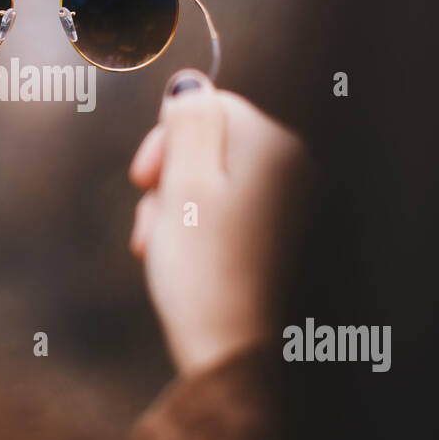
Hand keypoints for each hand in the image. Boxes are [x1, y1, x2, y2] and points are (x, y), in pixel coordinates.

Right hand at [129, 71, 309, 377]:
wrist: (236, 355)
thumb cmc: (206, 272)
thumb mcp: (183, 186)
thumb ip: (188, 124)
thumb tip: (190, 83)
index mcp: (275, 146)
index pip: (210, 106)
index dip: (166, 139)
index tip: (141, 180)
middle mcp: (297, 168)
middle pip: (214, 145)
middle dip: (171, 179)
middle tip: (152, 226)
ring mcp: (297, 205)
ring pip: (219, 182)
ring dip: (180, 209)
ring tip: (163, 251)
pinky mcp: (287, 238)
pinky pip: (237, 212)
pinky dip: (204, 228)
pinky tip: (186, 262)